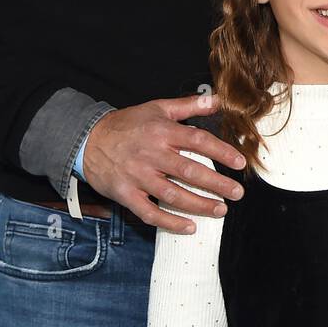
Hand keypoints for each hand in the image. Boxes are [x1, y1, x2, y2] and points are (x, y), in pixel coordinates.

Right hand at [81, 93, 246, 232]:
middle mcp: (152, 154)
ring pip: (173, 195)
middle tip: (236, 193)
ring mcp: (138, 176)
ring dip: (200, 205)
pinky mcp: (126, 194)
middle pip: (190, 171)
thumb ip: (188, 106)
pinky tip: (190, 227)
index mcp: (162, 131)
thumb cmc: (127, 124)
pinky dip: (170, 222)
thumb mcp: (157, 108)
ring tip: (221, 210)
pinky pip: (150, 213)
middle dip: (217, 184)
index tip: (240, 163)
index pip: (198, 141)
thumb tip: (216, 99)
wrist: (87, 140)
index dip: (221, 152)